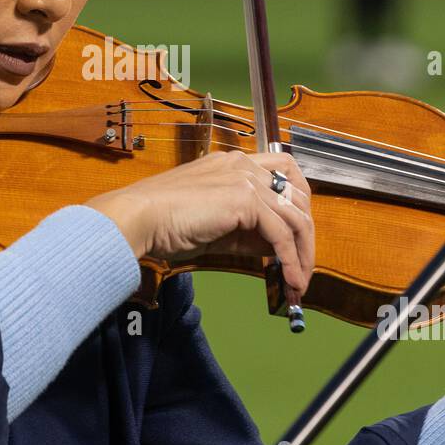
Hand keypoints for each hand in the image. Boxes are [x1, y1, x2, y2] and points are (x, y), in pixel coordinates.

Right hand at [86, 150, 314, 306]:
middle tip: (303, 266)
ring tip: (299, 281)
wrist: (139, 219)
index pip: (282, 172)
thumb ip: (246, 231)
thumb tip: (275, 248)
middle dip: (306, 233)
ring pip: (294, 215)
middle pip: (297, 193)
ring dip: (302, 252)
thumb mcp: (214, 226)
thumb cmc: (163, 224)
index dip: (298, 201)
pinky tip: (288, 278)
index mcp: (231, 164)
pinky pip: (280, 233)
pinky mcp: (244, 198)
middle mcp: (241, 164)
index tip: (299, 233)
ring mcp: (244, 178)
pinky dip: (290, 259)